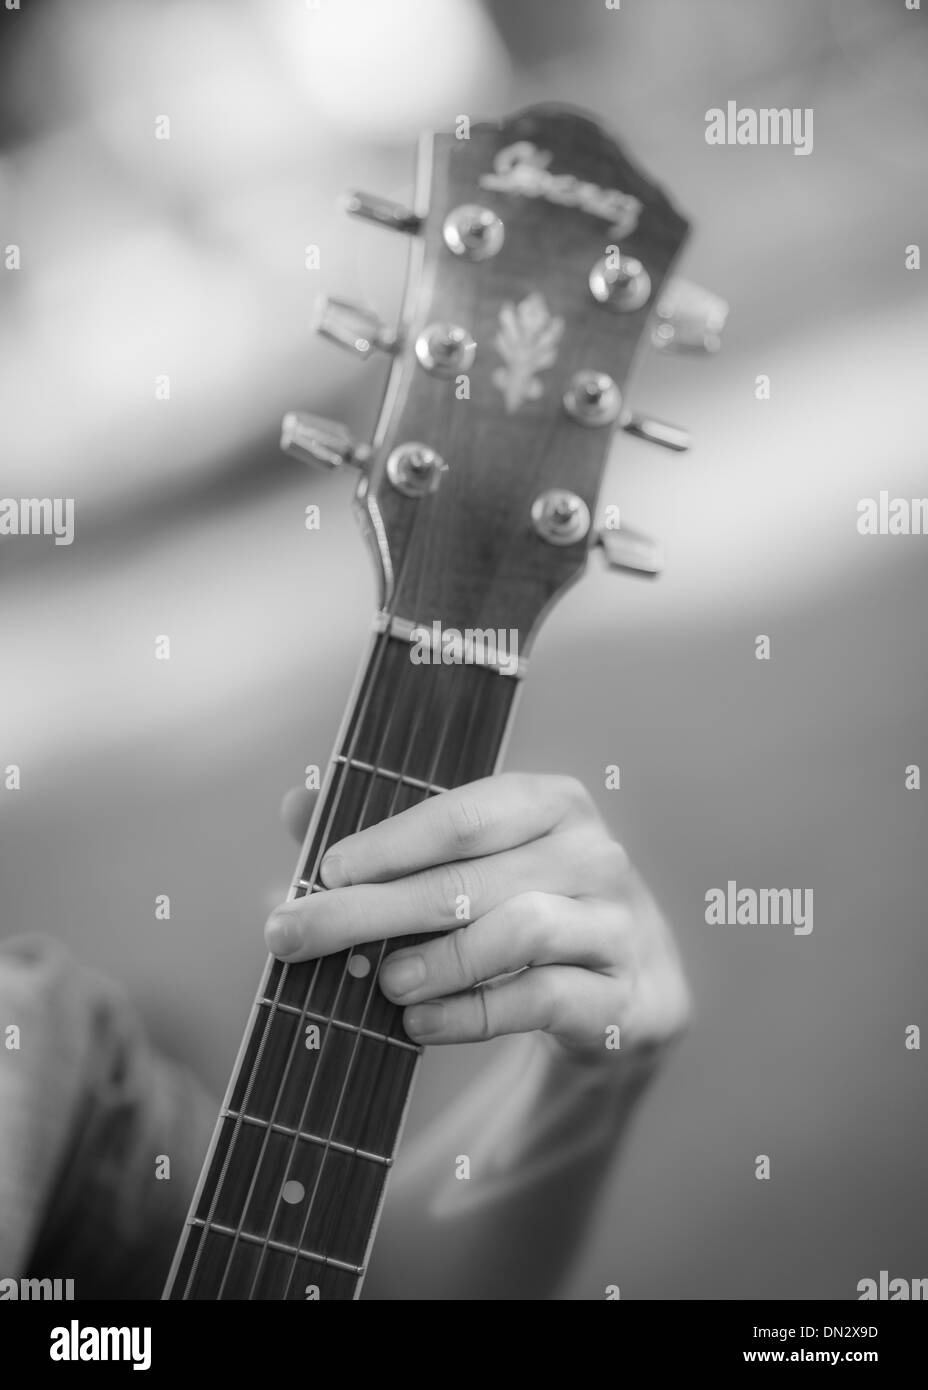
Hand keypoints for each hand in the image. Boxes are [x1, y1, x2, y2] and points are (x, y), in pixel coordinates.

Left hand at [267, 774, 689, 1062]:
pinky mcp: (626, 996)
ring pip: (519, 931)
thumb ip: (386, 841)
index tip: (324, 871)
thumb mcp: (469, 867)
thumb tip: (296, 806)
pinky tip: (418, 1023)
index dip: (390, 842)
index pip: (465, 815)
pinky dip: (470, 1014)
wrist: (626, 989)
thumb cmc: (523, 909)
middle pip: (472, 878)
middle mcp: (593, 854)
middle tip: (295, 936)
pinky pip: (541, 998)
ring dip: (436, 959)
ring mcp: (618, 925)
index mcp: (553, 804)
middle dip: (373, 909)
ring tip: (381, 983)